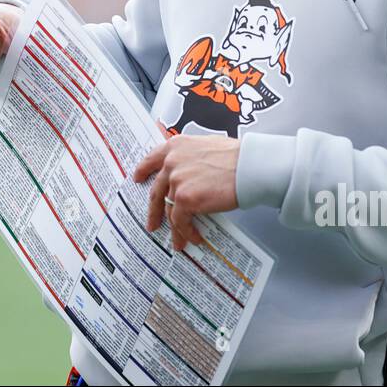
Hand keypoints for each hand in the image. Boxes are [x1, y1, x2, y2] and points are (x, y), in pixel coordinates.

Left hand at [133, 135, 239, 250]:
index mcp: (176, 146)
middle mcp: (172, 162)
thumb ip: (191, 157)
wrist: (249, 166)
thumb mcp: (206, 146)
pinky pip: (180, 220)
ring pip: (169, 209)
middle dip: (154, 210)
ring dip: (174, 228)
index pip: (152, 158)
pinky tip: (193, 236)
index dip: (143, 170)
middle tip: (153, 222)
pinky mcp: (184, 198)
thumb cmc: (236, 157)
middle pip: (157, 190)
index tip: (138, 178)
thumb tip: (189, 173)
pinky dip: (186, 231)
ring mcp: (176, 180)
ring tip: (179, 240)